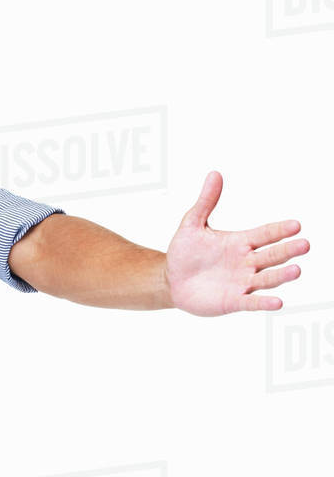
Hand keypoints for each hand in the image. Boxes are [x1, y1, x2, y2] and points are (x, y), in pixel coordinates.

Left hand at [165, 171, 308, 315]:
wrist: (170, 278)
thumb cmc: (184, 251)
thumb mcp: (193, 223)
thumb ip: (206, 201)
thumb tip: (215, 174)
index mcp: (239, 243)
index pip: (264, 234)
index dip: (279, 230)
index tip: (296, 225)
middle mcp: (246, 262)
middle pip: (271, 256)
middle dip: (287, 250)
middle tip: (305, 244)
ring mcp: (242, 282)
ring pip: (266, 279)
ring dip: (281, 276)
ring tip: (296, 270)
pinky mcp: (233, 301)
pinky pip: (251, 303)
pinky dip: (263, 303)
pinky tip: (277, 302)